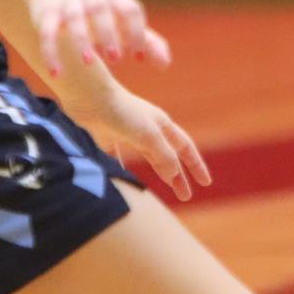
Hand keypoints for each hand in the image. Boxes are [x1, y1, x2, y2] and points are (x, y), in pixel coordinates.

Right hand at [25, 0, 170, 75]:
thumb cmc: (102, 17)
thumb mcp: (125, 26)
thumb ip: (147, 43)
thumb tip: (165, 64)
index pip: (130, 9)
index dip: (136, 32)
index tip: (138, 57)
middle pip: (100, 8)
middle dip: (109, 32)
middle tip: (116, 59)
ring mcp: (68, 2)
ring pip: (74, 17)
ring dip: (82, 39)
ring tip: (91, 63)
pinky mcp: (46, 13)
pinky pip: (47, 31)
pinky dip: (51, 52)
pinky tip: (57, 74)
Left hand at [71, 86, 212, 201]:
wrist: (88, 96)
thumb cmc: (121, 112)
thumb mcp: (148, 136)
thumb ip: (164, 156)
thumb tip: (174, 175)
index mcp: (161, 124)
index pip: (185, 148)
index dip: (196, 165)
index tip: (206, 183)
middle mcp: (147, 129)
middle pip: (168, 156)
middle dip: (178, 176)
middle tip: (186, 196)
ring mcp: (127, 133)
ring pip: (147, 158)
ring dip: (157, 173)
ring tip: (162, 189)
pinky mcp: (107, 138)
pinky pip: (118, 158)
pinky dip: (123, 170)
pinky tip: (123, 181)